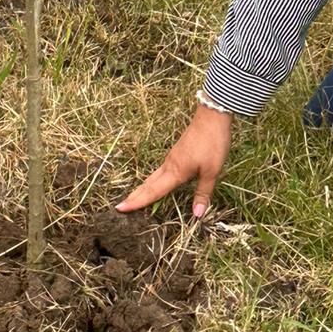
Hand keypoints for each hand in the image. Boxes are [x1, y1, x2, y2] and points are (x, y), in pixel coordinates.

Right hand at [115, 105, 232, 219]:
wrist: (211, 117)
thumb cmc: (212, 144)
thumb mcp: (212, 171)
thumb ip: (203, 192)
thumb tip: (197, 214)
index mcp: (176, 171)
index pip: (153, 191)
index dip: (137, 202)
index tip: (120, 208)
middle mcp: (169, 165)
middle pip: (148, 184)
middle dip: (135, 196)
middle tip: (120, 206)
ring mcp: (172, 158)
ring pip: (153, 176)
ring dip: (142, 188)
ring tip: (134, 197)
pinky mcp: (176, 153)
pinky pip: (160, 171)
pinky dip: (152, 180)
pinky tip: (155, 181)